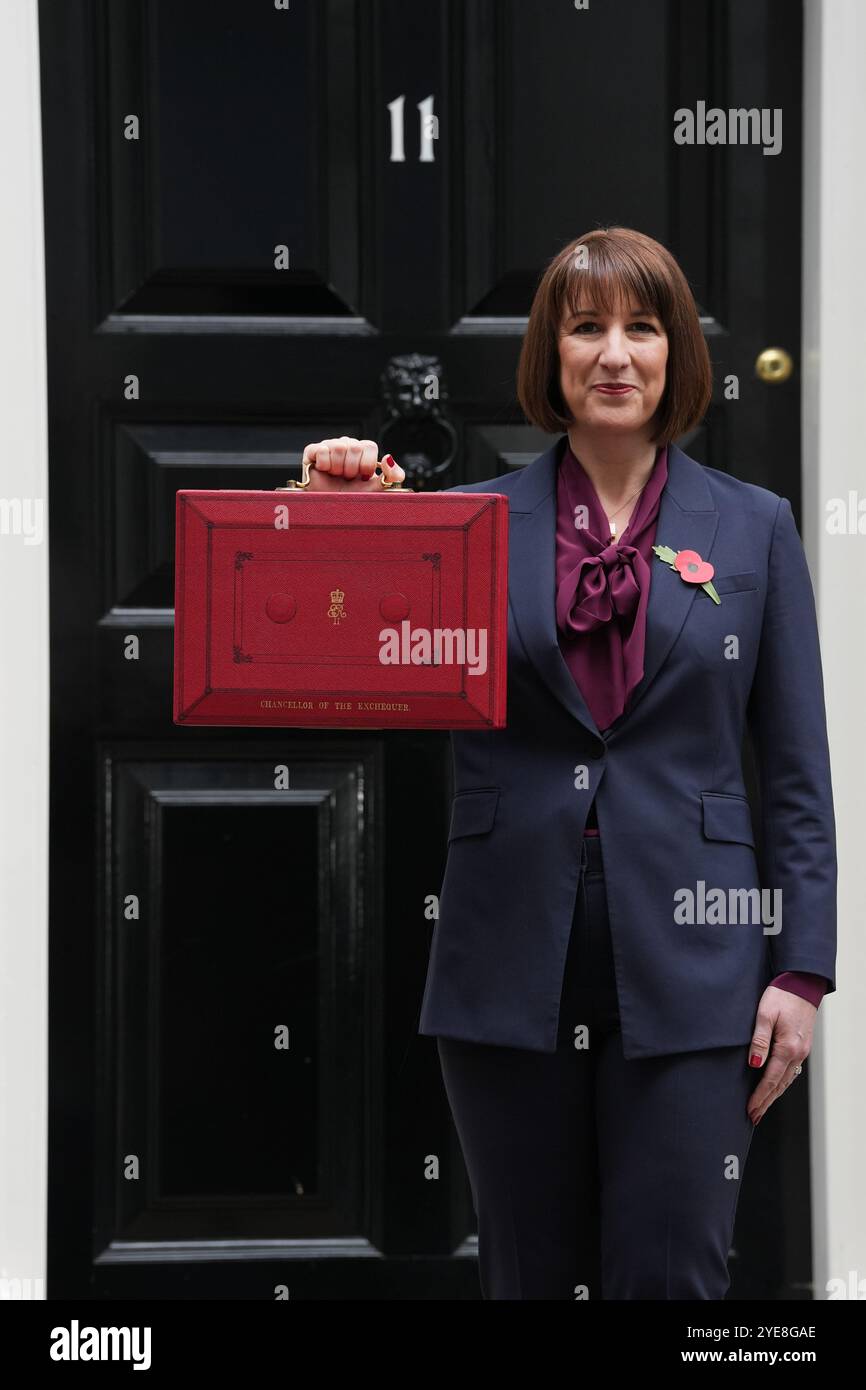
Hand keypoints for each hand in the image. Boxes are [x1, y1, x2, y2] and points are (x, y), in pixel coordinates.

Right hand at [301, 437, 405, 491]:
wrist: (329, 510)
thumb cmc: (351, 498)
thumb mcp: (377, 489)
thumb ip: (392, 476)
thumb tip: (389, 458)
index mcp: (362, 451)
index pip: (369, 446)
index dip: (366, 464)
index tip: (362, 477)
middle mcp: (347, 445)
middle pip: (355, 447)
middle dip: (352, 469)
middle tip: (347, 479)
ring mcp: (330, 446)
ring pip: (339, 448)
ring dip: (338, 468)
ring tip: (336, 477)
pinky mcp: (312, 451)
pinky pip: (322, 450)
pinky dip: (324, 465)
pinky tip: (324, 472)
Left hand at [747, 985, 815, 1123]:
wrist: (802, 984)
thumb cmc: (782, 995)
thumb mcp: (765, 1014)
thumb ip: (759, 1040)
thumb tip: (755, 1064)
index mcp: (788, 1047)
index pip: (770, 1079)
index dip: (759, 1096)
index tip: (749, 1109)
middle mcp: (798, 1053)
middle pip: (780, 1085)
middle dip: (766, 1102)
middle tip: (753, 1117)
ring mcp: (802, 1051)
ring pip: (786, 1080)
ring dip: (774, 1095)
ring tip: (762, 1108)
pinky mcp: (802, 1046)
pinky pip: (791, 1071)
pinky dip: (781, 1083)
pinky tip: (775, 1087)